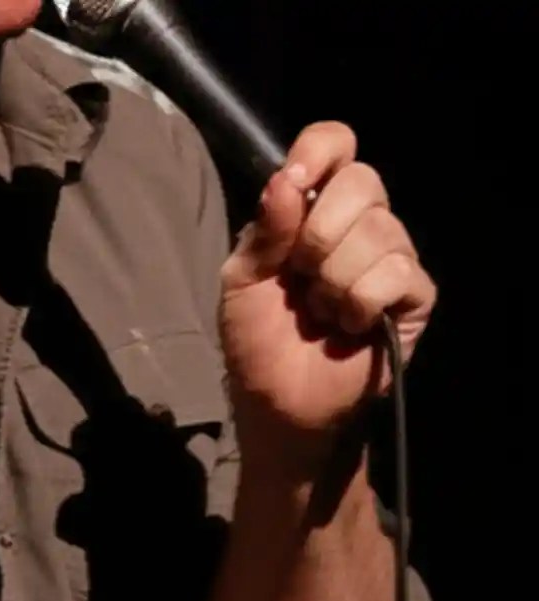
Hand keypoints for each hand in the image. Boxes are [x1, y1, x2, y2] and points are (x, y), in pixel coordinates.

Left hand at [218, 122, 436, 469]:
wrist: (277, 400)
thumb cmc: (256, 337)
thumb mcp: (242, 280)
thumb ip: (265, 230)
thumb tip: (287, 180)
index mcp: (312, 208)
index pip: (335, 144)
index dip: (319, 149)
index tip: (295, 178)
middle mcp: (358, 222)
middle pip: (363, 180)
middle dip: (318, 232)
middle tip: (298, 275)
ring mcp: (391, 256)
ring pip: (379, 230)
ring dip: (333, 279)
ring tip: (320, 310)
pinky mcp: (415, 296)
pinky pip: (398, 271)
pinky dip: (360, 300)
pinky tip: (348, 323)